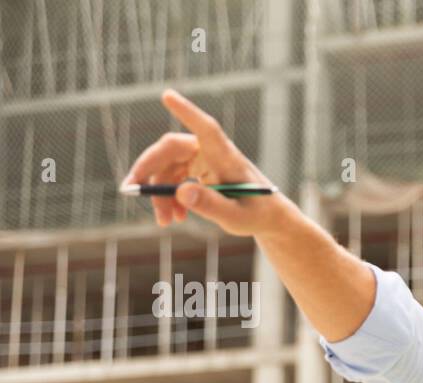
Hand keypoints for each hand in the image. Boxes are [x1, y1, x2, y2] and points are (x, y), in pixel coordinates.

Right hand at [121, 88, 291, 235]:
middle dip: (148, 170)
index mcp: (227, 157)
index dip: (187, 112)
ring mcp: (202, 158)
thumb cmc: (256, 214)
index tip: (167, 95)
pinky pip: (172, 177)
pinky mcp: (197, 167)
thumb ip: (211, 205)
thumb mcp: (236, 217)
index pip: (206, 128)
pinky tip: (173, 217)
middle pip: (170, 149)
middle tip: (131, 190)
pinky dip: (168, 196)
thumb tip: (181, 192)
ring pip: (167, 167)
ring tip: (165, 221)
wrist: (265, 216)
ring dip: (159, 192)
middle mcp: (212, 151)